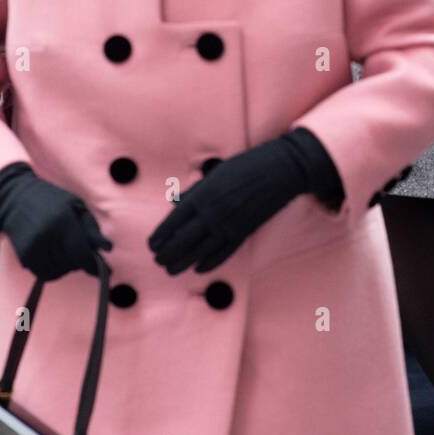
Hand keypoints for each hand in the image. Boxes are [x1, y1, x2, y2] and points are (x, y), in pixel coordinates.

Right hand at [0, 162, 111, 282]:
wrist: (15, 199)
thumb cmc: (51, 200)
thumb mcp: (76, 205)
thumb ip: (91, 228)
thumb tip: (107, 248)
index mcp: (62, 220)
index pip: (81, 253)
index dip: (95, 265)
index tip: (107, 271)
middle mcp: (46, 236)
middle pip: (72, 265)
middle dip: (81, 262)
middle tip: (82, 251)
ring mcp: (33, 248)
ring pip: (59, 272)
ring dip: (68, 267)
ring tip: (66, 251)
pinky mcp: (23, 257)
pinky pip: (45, 274)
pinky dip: (54, 270)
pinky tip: (55, 256)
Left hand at [148, 136, 312, 274]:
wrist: (281, 170)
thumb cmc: (247, 165)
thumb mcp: (217, 172)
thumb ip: (195, 190)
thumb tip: (175, 201)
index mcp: (204, 195)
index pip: (175, 220)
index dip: (161, 235)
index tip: (152, 245)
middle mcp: (213, 213)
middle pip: (184, 240)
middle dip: (168, 253)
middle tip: (158, 261)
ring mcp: (229, 225)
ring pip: (200, 251)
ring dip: (183, 262)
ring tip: (171, 269)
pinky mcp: (244, 233)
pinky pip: (223, 253)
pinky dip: (210, 263)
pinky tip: (199, 268)